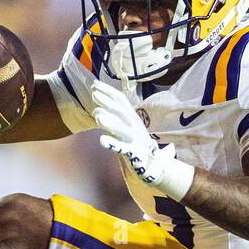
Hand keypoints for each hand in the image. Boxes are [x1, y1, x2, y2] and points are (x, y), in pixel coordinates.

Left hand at [92, 81, 193, 198]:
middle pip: (120, 111)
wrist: (154, 163)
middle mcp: (133, 125)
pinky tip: (102, 140)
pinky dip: (113, 144)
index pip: (120, 100)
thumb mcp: (126, 126)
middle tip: (94, 95)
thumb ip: (113, 118)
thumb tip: (98, 109)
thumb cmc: (135, 142)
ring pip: (122, 128)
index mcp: (131, 117)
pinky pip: (123, 148)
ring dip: (110, 121)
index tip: (94, 84)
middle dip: (108, 102)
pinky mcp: (134, 153)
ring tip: (98, 116)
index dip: (108, 91)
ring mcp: (134, 139)